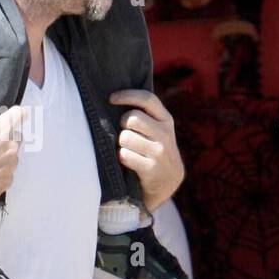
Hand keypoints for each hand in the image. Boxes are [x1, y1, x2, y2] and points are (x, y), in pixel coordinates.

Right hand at [0, 87, 25, 207]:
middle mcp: (11, 147)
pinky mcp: (6, 183)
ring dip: (4, 155)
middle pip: (18, 136)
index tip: (13, 114)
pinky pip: (6, 175)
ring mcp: (10, 167)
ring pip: (13, 157)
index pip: (20, 114)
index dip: (17, 113)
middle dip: (8, 136)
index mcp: (2, 129)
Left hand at [108, 89, 183, 208]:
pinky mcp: (152, 169)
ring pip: (126, 137)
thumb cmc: (154, 151)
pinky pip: (125, 155)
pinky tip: (127, 162)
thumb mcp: (158, 131)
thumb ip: (146, 116)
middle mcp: (165, 134)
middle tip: (123, 134)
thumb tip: (114, 98)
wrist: (167, 183)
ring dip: (120, 144)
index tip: (111, 98)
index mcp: (166, 120)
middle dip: (121, 125)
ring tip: (126, 149)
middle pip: (132, 118)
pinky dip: (121, 158)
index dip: (127, 95)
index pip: (148, 99)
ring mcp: (160, 152)